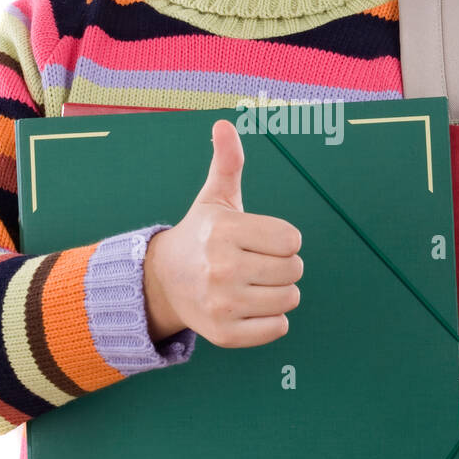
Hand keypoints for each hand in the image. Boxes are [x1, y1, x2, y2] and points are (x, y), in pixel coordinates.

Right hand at [143, 118, 303, 346]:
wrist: (163, 282)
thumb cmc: (201, 236)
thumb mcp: (214, 199)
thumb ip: (227, 162)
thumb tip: (223, 123)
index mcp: (224, 231)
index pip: (292, 240)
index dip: (282, 240)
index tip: (259, 241)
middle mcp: (221, 268)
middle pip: (294, 270)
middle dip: (282, 266)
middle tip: (255, 264)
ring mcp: (222, 304)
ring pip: (290, 299)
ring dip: (278, 293)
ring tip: (252, 285)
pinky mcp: (225, 334)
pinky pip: (278, 328)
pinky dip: (271, 320)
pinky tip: (249, 308)